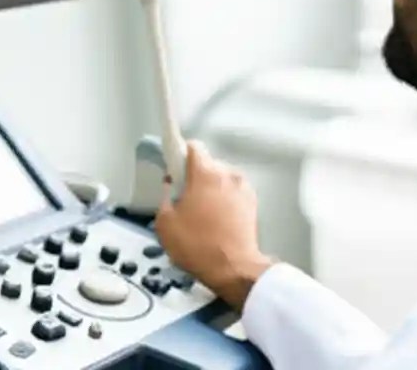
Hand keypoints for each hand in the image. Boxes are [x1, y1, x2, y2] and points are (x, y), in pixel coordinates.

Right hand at [155, 141, 273, 308]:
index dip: (180, 154)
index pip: (192, 147)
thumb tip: (169, 189)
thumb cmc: (199, 247)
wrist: (233, 269)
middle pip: (207, 164)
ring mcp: (243, 188)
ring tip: (202, 216)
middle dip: (194, 177)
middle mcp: (227, 175)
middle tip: (184, 200)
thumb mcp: (165, 223)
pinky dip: (224, 201)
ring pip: (221, 179)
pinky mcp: (252, 202)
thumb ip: (164, 197)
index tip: (173, 165)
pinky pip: (232, 193)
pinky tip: (216, 221)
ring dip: (211, 190)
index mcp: (205, 174)